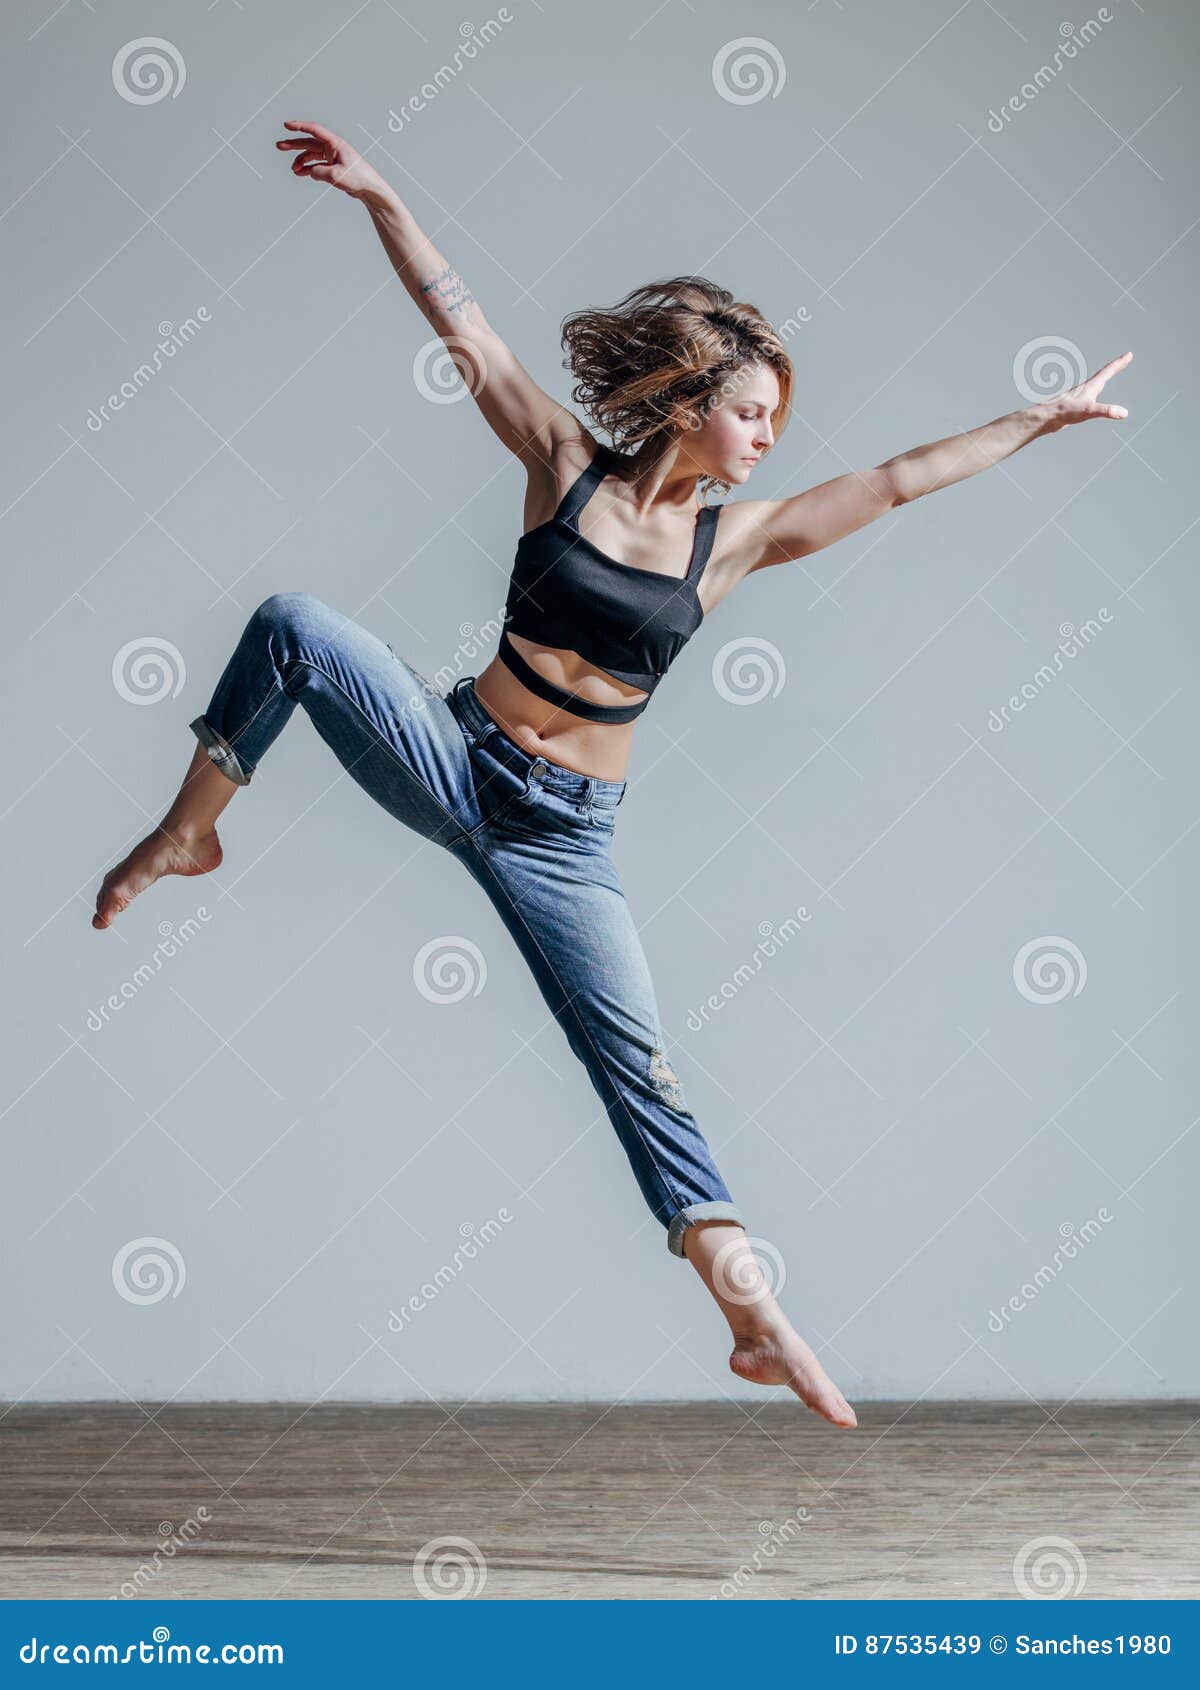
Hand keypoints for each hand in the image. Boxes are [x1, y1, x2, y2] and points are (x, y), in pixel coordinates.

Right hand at [275, 120, 389, 203]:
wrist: (370, 189)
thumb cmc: (358, 178)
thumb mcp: (335, 175)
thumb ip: (319, 172)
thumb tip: (310, 171)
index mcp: (335, 144)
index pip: (314, 130)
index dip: (299, 126)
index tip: (287, 125)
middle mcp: (333, 148)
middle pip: (309, 142)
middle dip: (294, 144)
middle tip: (280, 146)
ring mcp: (333, 157)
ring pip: (312, 155)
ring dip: (301, 161)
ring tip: (293, 169)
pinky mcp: (334, 167)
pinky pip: (317, 165)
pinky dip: (308, 168)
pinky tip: (301, 173)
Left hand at [1035, 350, 1132, 433]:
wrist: (1046, 418)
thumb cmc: (1065, 412)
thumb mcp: (1089, 411)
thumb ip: (1106, 410)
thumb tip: (1123, 413)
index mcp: (1091, 386)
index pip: (1108, 371)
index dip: (1119, 363)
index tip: (1129, 354)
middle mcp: (1086, 388)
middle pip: (1104, 374)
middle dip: (1115, 367)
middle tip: (1124, 360)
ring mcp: (1080, 396)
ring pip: (1095, 384)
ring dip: (1104, 377)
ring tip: (1108, 375)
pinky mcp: (1074, 405)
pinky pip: (1089, 396)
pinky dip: (1095, 392)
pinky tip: (1091, 397)